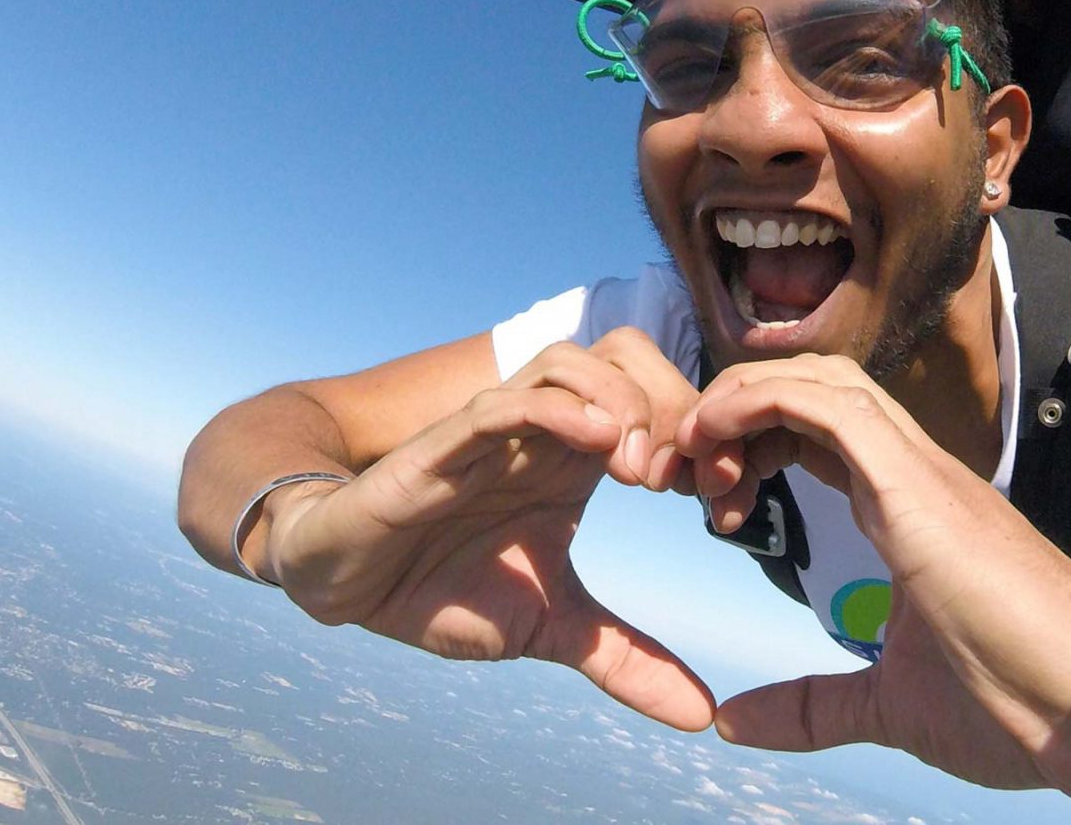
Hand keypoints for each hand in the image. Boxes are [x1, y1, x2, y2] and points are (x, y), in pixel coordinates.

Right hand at [265, 329, 714, 730]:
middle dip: (673, 403)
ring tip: (639, 470)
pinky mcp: (444, 446)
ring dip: (621, 402)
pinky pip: (504, 401)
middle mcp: (543, 432)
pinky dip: (557, 410)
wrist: (344, 586)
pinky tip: (597, 445)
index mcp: (577, 459)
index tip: (725, 496)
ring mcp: (494, 431)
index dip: (704, 435)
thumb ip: (625, 660)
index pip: (659, 399)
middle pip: (629, 355)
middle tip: (686, 478)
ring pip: (571, 361)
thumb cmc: (442, 588)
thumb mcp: (550, 628)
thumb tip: (701, 715)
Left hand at [676, 355, 1070, 800]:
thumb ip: (811, 707)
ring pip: (818, 379)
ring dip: (741, 400)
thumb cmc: (1022, 705)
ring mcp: (920, 471)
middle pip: (809, 388)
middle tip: (689, 472)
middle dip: (736, 413)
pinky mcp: (921, 485)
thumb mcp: (887, 707)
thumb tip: (735, 721)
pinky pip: (829, 405)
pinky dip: (763, 400)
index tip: (711, 498)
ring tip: (694, 449)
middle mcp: (911, 473)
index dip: (751, 441)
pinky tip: (719, 434)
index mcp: (904, 507)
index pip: (815, 430)